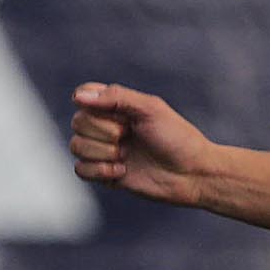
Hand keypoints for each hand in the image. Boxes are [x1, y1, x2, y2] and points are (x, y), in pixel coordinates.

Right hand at [70, 83, 216, 206]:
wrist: (193, 174)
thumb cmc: (178, 138)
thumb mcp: (151, 109)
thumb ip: (116, 97)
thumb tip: (78, 97)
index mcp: (117, 107)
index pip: (83, 95)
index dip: (91, 104)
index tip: (117, 114)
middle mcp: (108, 127)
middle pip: (77, 122)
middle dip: (103, 131)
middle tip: (129, 136)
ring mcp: (106, 151)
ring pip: (76, 146)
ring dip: (102, 152)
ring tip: (126, 156)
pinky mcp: (107, 174)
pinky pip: (80, 170)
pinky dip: (99, 171)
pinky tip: (122, 172)